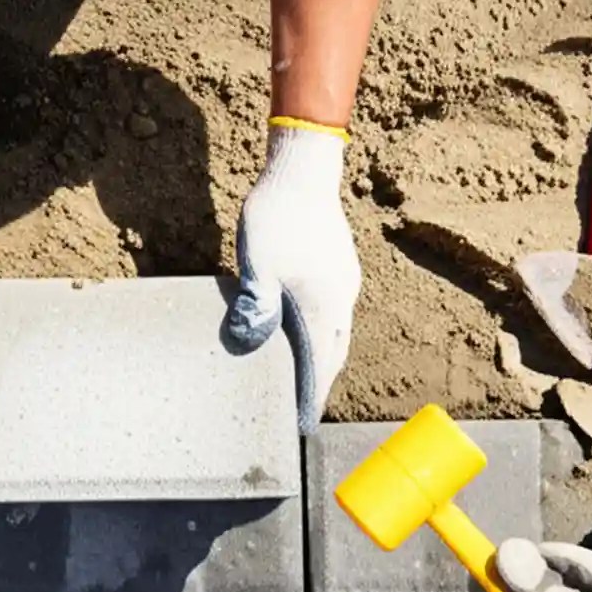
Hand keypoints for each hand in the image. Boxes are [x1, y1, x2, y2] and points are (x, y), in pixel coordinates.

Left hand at [226, 121, 361, 434]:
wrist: (303, 169)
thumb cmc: (277, 217)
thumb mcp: (257, 264)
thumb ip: (255, 304)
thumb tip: (247, 340)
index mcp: (324, 306)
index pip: (322, 365)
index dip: (313, 395)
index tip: (304, 423)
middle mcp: (341, 298)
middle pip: (334, 352)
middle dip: (321, 381)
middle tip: (305, 405)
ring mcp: (344, 280)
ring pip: (337, 330)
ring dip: (324, 354)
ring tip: (306, 373)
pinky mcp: (339, 264)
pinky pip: (335, 310)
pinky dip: (323, 329)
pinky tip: (306, 327)